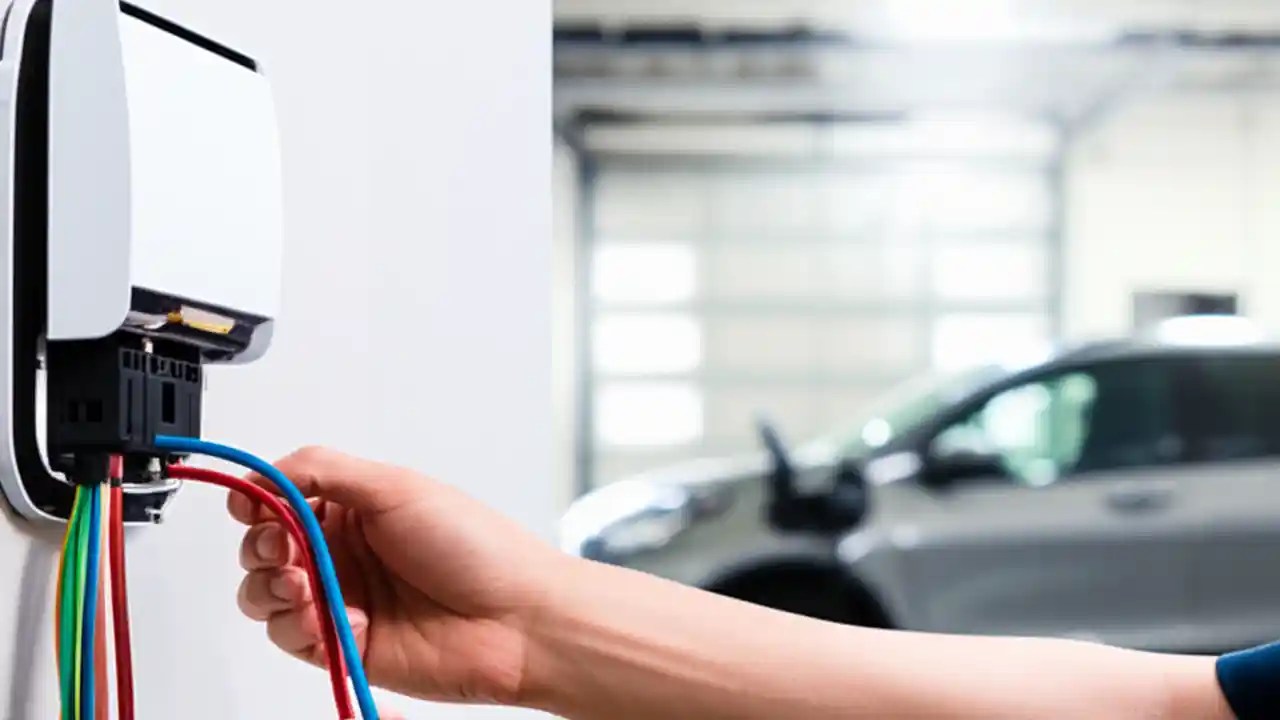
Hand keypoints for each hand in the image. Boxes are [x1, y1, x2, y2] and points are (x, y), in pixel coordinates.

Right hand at [227, 446, 563, 704]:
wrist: (517, 621)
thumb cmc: (478, 549)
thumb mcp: (397, 488)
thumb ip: (324, 471)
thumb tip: (266, 471)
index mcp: (356, 507)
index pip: (281, 498)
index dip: (258, 502)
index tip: (251, 508)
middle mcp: (345, 551)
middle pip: (265, 549)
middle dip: (262, 548)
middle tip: (284, 549)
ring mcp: (343, 599)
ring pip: (267, 596)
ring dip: (271, 590)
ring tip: (305, 588)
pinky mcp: (344, 646)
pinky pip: (292, 639)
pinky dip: (302, 629)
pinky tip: (344, 621)